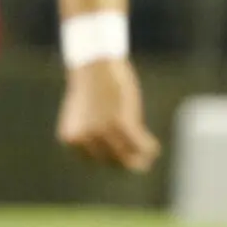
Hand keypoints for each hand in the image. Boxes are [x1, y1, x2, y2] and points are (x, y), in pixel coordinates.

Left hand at [58, 57, 159, 171]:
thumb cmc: (91, 86)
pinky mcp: (121, 124)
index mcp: (71, 139)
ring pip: (127, 156)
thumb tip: (115, 153)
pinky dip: (149, 148)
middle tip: (140, 163)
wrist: (94, 63)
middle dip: (127, 162)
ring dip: (141, 159)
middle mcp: (85, 140)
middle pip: (111, 161)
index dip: (111, 159)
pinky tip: (155, 148)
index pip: (94, 161)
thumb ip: (94, 134)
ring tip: (150, 155)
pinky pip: (140, 145)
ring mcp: (102, 133)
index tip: (122, 156)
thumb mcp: (87, 115)